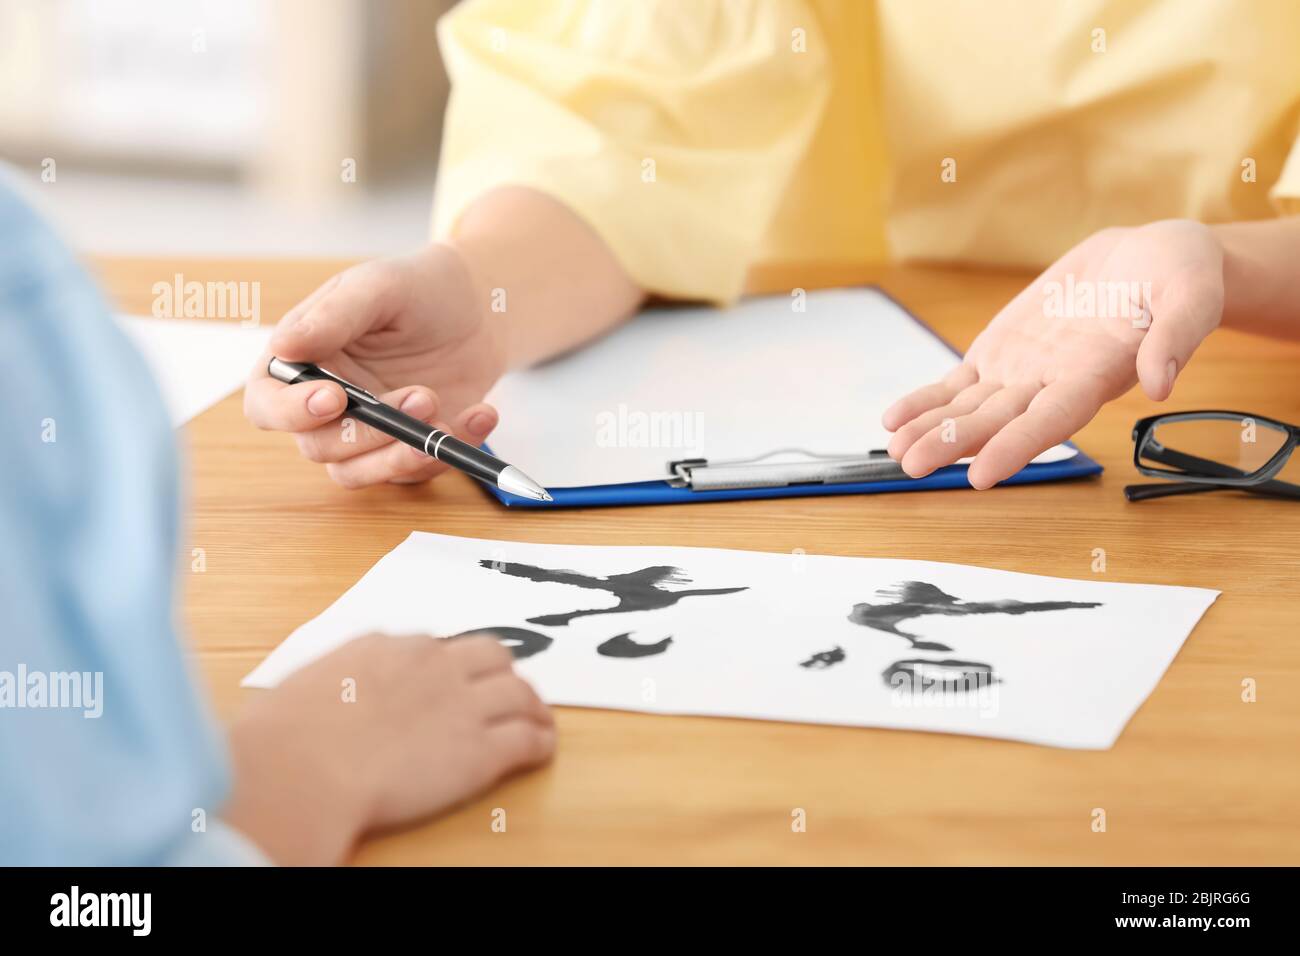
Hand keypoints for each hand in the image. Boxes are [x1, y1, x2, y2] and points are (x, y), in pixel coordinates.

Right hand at [223, 633, 553, 864]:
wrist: (302, 768)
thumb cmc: (284, 736)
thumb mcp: (307, 684)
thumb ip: (339, 677)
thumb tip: (340, 686)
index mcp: (390, 647)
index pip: (437, 646)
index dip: (452, 665)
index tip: (455, 678)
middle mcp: (435, 665)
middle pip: (491, 655)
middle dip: (501, 672)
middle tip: (507, 690)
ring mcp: (463, 705)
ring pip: (520, 692)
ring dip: (532, 705)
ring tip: (538, 719)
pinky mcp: (481, 751)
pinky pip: (527, 738)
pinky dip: (541, 741)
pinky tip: (543, 749)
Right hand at [244, 244, 505, 487]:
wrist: (477, 309)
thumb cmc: (416, 289)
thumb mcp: (377, 287)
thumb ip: (334, 316)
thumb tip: (283, 346)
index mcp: (300, 362)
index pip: (268, 404)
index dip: (291, 411)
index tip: (334, 398)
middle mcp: (324, 407)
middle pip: (319, 447)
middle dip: (369, 431)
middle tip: (422, 397)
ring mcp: (364, 434)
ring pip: (360, 473)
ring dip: (402, 455)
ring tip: (445, 418)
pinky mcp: (406, 451)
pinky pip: (416, 471)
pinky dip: (449, 451)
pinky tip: (481, 415)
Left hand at [883, 220, 1224, 488]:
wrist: (1150, 257)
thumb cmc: (1180, 275)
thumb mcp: (1194, 292)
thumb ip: (1178, 336)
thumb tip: (1159, 382)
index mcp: (1097, 375)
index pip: (1053, 420)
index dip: (1018, 446)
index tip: (983, 474)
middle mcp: (1053, 382)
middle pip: (998, 421)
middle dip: (954, 444)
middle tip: (912, 465)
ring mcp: (1023, 370)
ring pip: (970, 408)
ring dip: (932, 430)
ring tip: (895, 450)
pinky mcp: (1002, 351)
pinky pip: (957, 382)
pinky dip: (927, 400)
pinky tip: (894, 420)